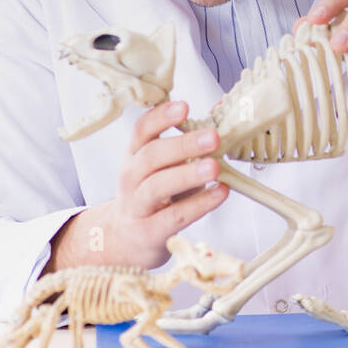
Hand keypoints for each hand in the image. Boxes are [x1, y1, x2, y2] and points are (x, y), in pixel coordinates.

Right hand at [45, 100, 227, 272]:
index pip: (142, 130)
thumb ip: (191, 143)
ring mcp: (138, 206)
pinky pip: (174, 217)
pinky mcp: (150, 232)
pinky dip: (199, 204)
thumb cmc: (154, 196)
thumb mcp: (166, 167)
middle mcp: (132, 177)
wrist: (126, 240)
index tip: (184, 107)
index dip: (161, 117)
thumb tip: (221, 111)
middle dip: (183, 144)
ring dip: (188, 175)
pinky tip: (220, 193)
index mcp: (136, 154)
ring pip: (157, 187)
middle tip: (212, 137)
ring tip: (215, 168)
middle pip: (151, 156)